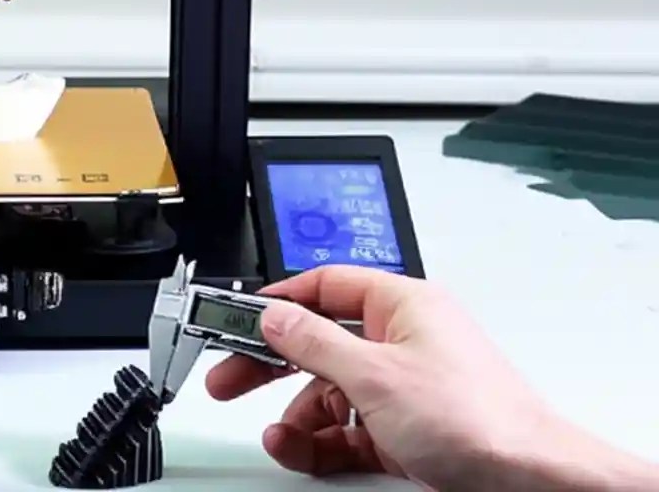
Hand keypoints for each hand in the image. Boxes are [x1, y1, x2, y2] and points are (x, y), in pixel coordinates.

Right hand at [204, 267, 581, 489]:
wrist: (531, 480)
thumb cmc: (478, 419)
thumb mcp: (375, 374)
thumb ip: (314, 342)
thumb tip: (274, 317)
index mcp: (401, 305)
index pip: (323, 287)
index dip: (276, 302)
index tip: (235, 317)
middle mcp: (401, 341)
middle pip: (317, 342)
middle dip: (269, 363)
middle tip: (228, 377)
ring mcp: (402, 387)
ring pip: (328, 392)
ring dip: (296, 415)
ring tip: (279, 435)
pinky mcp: (403, 429)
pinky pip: (345, 428)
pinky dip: (319, 441)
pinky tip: (301, 449)